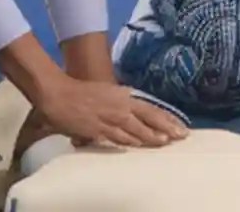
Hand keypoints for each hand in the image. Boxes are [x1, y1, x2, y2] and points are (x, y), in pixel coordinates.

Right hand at [34, 76, 188, 148]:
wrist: (59, 94)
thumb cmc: (83, 92)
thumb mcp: (109, 93)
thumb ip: (123, 102)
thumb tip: (136, 109)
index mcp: (124, 96)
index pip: (151, 108)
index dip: (167, 118)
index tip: (180, 125)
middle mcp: (121, 106)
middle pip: (149, 119)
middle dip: (166, 128)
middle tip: (180, 136)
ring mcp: (110, 119)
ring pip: (135, 130)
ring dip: (150, 138)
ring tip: (164, 143)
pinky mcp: (98, 130)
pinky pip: (117, 138)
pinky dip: (128, 142)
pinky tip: (138, 146)